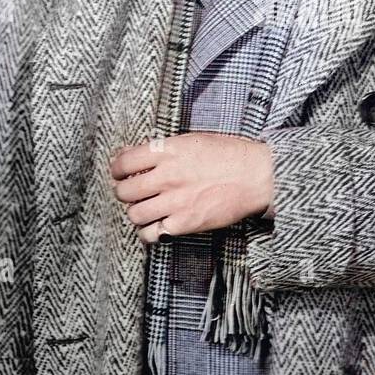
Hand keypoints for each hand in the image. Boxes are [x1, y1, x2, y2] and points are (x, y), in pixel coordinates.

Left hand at [110, 132, 274, 243]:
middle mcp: (168, 176)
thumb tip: (133, 153)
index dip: (116, 169)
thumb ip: (163, 148)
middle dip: (123, 192)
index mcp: (168, 151)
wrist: (257, 176)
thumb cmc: (230, 155)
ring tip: (144, 209)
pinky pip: (152, 234)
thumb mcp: (193, 140)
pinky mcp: (186, 223)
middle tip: (130, 192)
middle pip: (125, 191)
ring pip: (134, 214)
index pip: (124, 162)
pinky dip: (148, 233)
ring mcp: (176, 201)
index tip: (119, 173)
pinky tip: (154, 227)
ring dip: (135, 212)